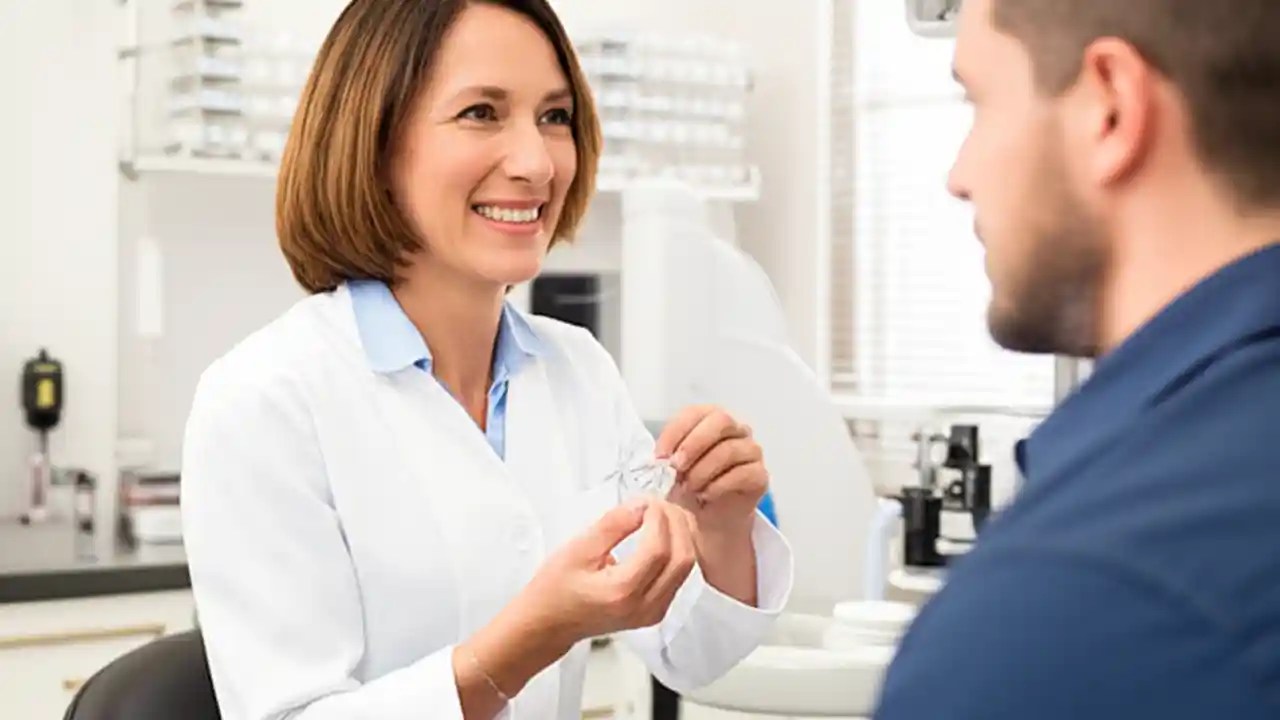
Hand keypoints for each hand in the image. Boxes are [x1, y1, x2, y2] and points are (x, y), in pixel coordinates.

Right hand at [519, 497, 697, 644]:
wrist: (550, 623)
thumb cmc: (555, 589)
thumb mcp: (578, 549)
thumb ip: (613, 525)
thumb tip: (641, 505)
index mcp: (622, 593)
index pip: (658, 550)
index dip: (658, 519)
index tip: (646, 501)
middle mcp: (644, 607)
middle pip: (682, 558)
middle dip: (676, 523)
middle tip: (658, 503)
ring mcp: (654, 613)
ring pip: (687, 567)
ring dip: (681, 535)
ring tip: (661, 515)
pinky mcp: (657, 611)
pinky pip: (680, 576)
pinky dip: (678, 550)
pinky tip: (664, 534)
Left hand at [656, 405, 767, 536]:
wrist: (711, 516)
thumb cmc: (691, 484)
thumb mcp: (674, 468)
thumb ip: (669, 456)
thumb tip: (661, 458)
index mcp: (710, 420)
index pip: (695, 413)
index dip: (675, 432)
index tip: (660, 456)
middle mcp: (736, 429)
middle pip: (721, 421)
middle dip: (693, 445)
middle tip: (677, 467)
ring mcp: (751, 451)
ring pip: (730, 449)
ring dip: (703, 470)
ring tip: (689, 487)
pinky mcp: (759, 475)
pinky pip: (743, 474)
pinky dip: (719, 486)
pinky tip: (705, 495)